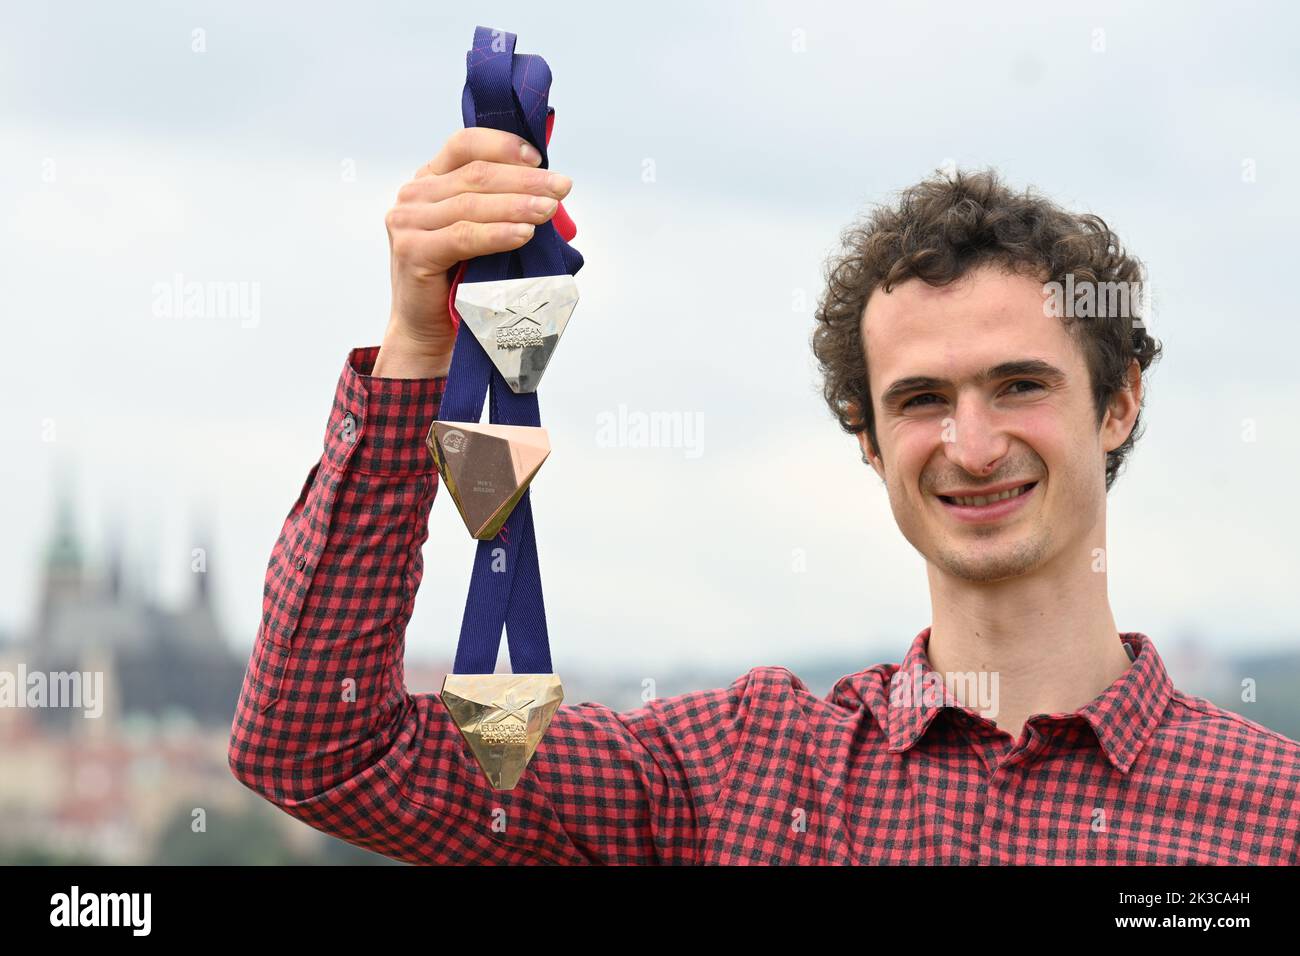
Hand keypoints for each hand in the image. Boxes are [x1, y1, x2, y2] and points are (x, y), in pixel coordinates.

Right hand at [375, 127, 573, 377]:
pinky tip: (524, 234)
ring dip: (517, 205)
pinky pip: (464, 237)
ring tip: (549, 209)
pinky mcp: (412, 251)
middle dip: (525, 180)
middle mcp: (414, 195)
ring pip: (472, 204)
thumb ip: (505, 205)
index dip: (503, 146)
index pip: (465, 145)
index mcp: (430, 179)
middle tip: (561, 187)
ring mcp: (408, 221)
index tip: (540, 159)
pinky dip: (497, 234)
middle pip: (476, 175)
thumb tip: (553, 189)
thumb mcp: (485, 233)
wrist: (430, 331)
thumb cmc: (464, 281)